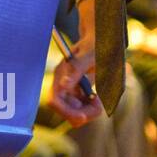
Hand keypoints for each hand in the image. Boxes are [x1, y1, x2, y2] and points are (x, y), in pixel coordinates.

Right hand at [49, 0, 103, 126]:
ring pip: (73, 111)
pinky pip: (80, 107)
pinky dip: (89, 107)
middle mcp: (62, 83)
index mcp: (62, 74)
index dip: (67, 112)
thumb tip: (63, 86)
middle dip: (80, 113)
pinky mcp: (76, 90)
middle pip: (64, 110)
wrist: (101, 39)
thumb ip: (76, 70)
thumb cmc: (96, 45)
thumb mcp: (90, 55)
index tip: (83, 116)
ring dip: (86, 111)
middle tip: (98, 107)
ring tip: (98, 101)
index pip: (55, 101)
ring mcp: (69, 87)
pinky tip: (97, 99)